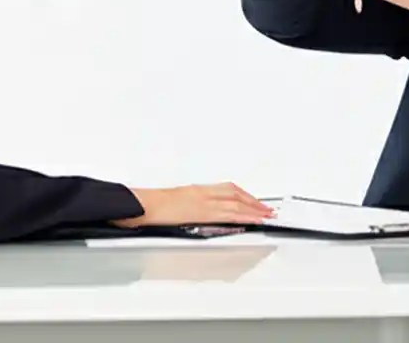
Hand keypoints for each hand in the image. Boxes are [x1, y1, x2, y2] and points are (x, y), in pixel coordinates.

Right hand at [112, 182, 273, 227]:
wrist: (141, 205)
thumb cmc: (153, 206)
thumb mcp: (177, 203)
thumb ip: (193, 207)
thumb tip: (207, 215)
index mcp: (197, 190)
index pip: (228, 190)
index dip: (244, 195)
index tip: (255, 202)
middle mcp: (202, 193)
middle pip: (235, 194)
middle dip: (253, 202)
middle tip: (267, 210)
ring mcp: (202, 201)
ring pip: (235, 203)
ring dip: (253, 209)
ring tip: (266, 215)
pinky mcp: (200, 212)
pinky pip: (227, 213)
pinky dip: (243, 215)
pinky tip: (252, 219)